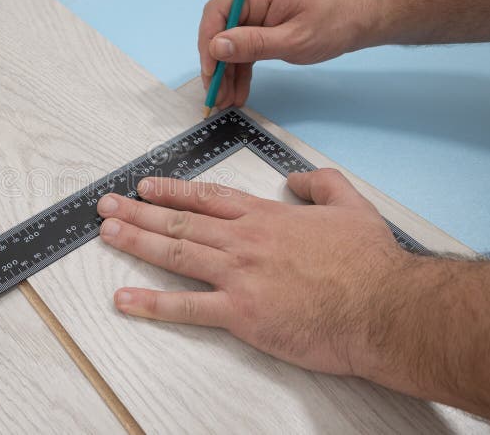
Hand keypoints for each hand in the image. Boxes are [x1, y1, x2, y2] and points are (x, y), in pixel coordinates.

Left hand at [96, 169, 408, 376]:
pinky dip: (152, 304)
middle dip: (139, 212)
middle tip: (106, 205)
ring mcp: (239, 275)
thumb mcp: (351, 205)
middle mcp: (244, 240)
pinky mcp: (241, 312)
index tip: (146, 186)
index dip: (172, 191)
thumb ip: (321, 183)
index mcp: (266, 217)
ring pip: (176, 253)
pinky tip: (125, 299)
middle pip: (181, 222)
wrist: (384, 307)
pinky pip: (187, 307)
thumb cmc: (369, 262)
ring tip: (105, 232)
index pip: (207, 198)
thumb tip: (299, 177)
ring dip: (136, 241)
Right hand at [198, 0, 373, 107]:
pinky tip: (238, 91)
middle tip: (215, 94)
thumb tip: (216, 47)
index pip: (218, 12)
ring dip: (227, 73)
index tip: (210, 70)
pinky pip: (245, 50)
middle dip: (216, 65)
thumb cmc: (334, 22)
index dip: (208, 42)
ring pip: (231, 45)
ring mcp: (258, 13)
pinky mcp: (263, 28)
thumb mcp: (293, 39)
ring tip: (226, 101)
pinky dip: (241, 70)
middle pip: (221, 31)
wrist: (363, 18)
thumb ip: (253, 44)